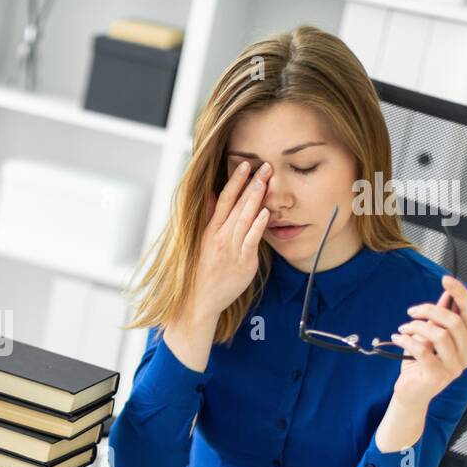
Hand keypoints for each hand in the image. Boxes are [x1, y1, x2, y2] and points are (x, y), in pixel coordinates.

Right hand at [186, 159, 271, 322]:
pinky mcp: (243, 263)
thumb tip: (212, 195)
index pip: (224, 200)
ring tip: (266, 180)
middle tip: (265, 166)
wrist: (199, 301)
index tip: (244, 165)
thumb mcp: (201, 241)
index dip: (235, 181)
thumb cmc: (202, 271)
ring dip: (256, 198)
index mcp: (210, 231)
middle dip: (252, 184)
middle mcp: (220, 237)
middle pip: (238, 205)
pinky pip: (251, 241)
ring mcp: (232, 249)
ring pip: (245, 219)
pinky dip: (258, 226)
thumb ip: (209, 217)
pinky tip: (266, 212)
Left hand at [387, 276, 466, 408]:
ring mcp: (454, 367)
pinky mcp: (437, 375)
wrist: (410, 393)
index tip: (446, 279)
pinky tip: (397, 338)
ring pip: (439, 334)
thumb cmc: (420, 365)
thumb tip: (446, 295)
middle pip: (454, 321)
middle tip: (411, 312)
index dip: (460, 294)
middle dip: (429, 310)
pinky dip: (406, 339)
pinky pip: (422, 349)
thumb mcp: (430, 337)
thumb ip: (439, 320)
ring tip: (404, 328)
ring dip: (416, 326)